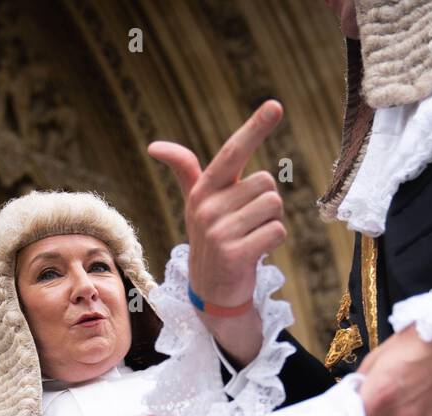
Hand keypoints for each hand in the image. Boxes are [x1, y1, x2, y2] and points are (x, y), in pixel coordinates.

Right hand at [148, 100, 285, 365]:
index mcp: (203, 190)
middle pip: (266, 184)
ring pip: (274, 207)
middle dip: (266, 205)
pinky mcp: (234, 254)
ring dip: (272, 223)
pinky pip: (277, 231)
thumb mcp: (198, 205)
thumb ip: (185, 171)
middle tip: (248, 227)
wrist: (212, 294)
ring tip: (251, 239)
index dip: (254, 128)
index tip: (275, 105)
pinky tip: (256, 254)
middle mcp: (207, 207)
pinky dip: (274, 242)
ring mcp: (219, 231)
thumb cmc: (213, 242)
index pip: (231, 152)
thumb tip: (154, 145)